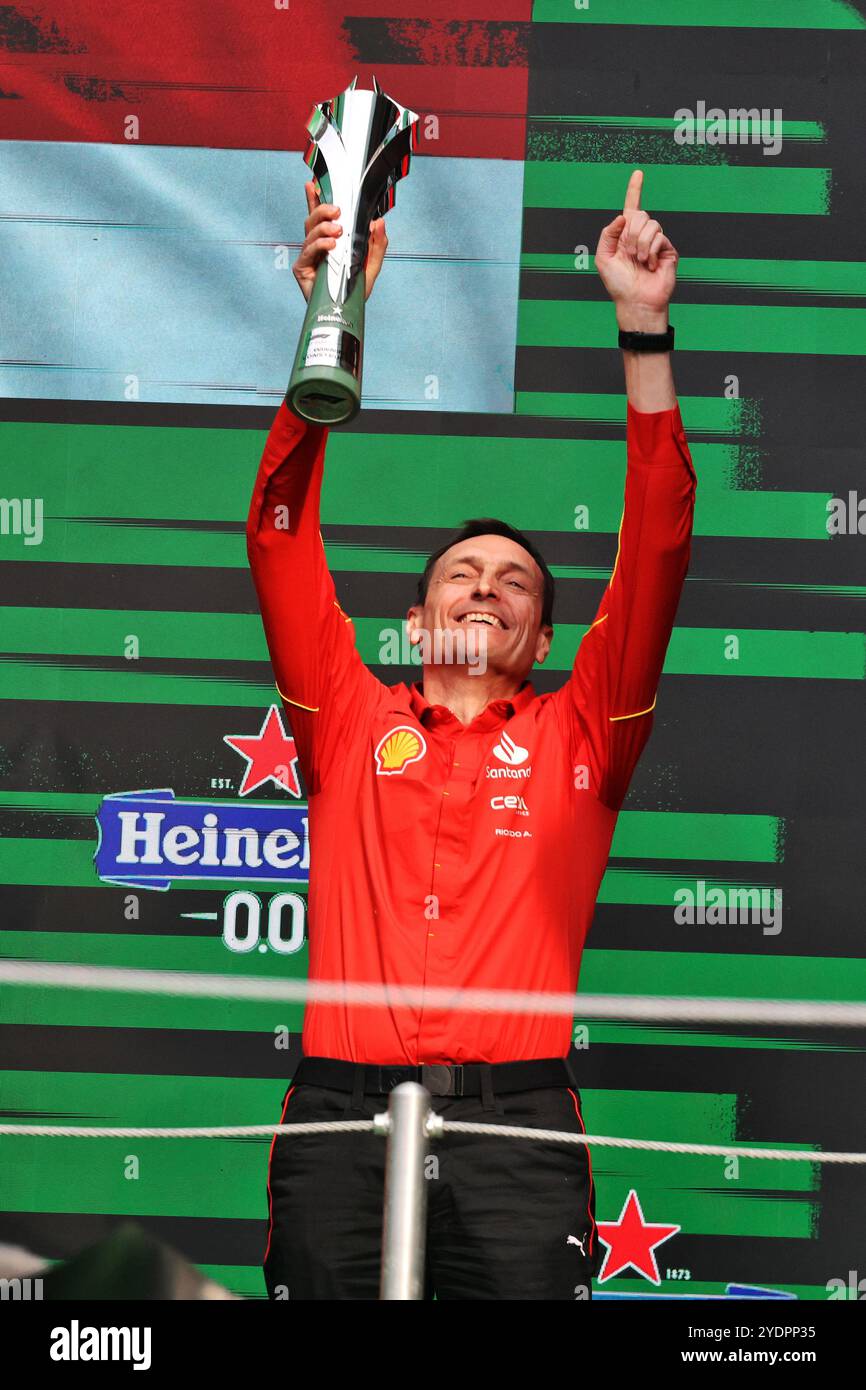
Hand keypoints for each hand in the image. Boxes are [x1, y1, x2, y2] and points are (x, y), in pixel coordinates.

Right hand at [293, 180, 387, 302]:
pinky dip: (320, 245)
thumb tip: (379, 222)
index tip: (313, 183)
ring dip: (323, 227)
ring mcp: (308, 257)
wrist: (346, 315)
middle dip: (323, 210)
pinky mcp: (302, 268)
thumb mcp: (371, 266)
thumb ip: (377, 245)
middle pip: (313, 220)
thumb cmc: (354, 292)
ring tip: (338, 231)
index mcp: (329, 242)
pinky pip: (308, 250)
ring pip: (310, 232)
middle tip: (338, 211)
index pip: (321, 217)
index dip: (315, 199)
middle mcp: (316, 247)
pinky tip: (331, 246)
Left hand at [594, 170, 677, 331]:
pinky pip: (659, 237)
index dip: (635, 190)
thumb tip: (623, 216)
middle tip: (629, 254)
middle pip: (641, 215)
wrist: (636, 301)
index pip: (631, 207)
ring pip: (651, 224)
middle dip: (631, 234)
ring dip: (640, 244)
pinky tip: (650, 265)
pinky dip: (651, 251)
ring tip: (640, 261)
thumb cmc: (619, 284)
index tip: (638, 173)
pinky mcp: (668, 250)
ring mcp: (656, 242)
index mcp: (626, 235)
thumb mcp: (603, 258)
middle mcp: (642, 236)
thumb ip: (608, 234)